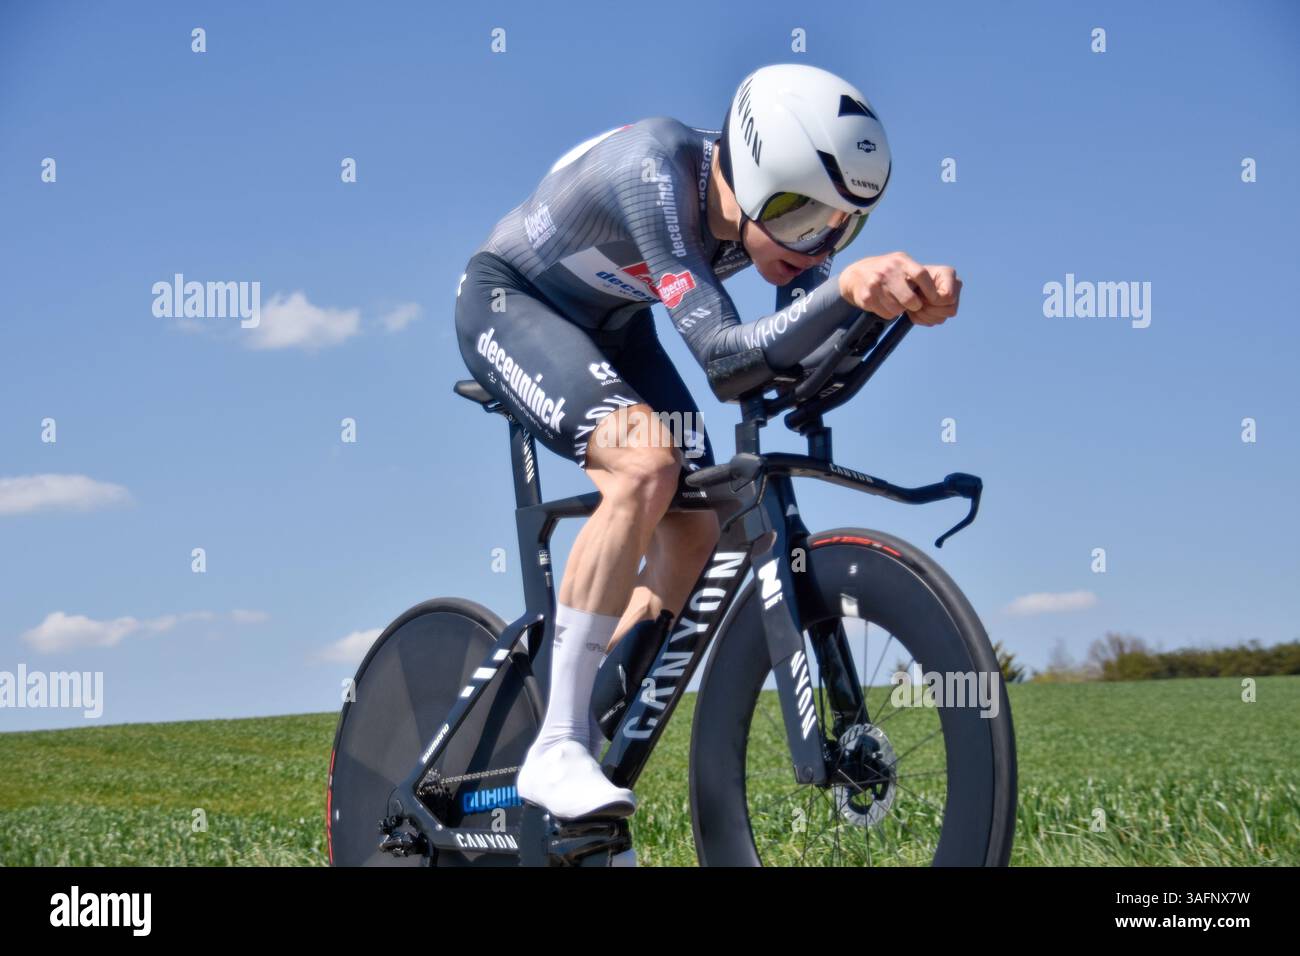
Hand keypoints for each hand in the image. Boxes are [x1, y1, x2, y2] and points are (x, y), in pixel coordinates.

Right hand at [838, 253, 961, 326]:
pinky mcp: (867, 297)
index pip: (921, 274)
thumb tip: (941, 293)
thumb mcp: (900, 264)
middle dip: (914, 305)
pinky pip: (885, 313)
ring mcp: (876, 284)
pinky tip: (883, 304)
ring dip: (900, 310)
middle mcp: (888, 270)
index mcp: (901, 260)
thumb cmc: (885, 271)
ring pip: (897, 309)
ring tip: (895, 302)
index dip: (930, 289)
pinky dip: (888, 313)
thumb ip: (916, 274)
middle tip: (912, 305)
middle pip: (910, 299)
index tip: (934, 298)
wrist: (855, 275)